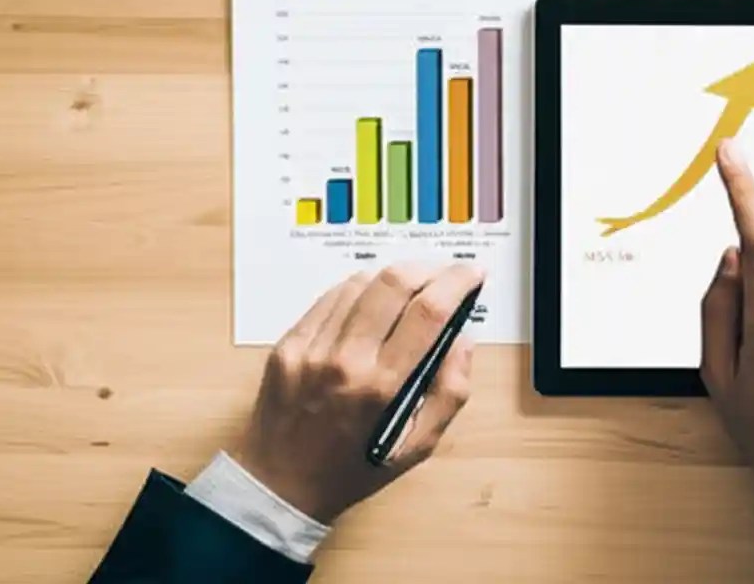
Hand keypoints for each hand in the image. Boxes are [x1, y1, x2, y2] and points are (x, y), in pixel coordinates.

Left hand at [236, 263, 483, 523]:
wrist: (280, 485)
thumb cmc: (354, 470)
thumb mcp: (417, 448)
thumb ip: (450, 393)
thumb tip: (464, 340)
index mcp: (381, 388)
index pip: (427, 313)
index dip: (457, 282)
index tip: (473, 272)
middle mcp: (344, 360)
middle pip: (393, 283)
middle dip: (428, 268)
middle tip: (444, 274)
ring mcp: (310, 348)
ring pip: (359, 283)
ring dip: (393, 276)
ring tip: (410, 287)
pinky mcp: (288, 343)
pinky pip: (329, 298)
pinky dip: (358, 290)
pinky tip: (371, 301)